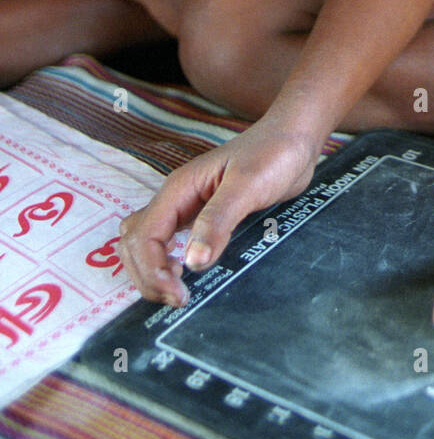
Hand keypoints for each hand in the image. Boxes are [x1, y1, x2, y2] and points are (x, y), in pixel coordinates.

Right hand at [118, 125, 319, 303]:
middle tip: (178, 298)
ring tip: (178, 290)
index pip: (143, 236)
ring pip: (146, 241)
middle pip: (135, 242)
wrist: (294, 139)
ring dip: (152, 270)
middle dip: (147, 275)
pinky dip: (167, 262)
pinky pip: (170, 241)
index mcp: (179, 189)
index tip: (179, 292)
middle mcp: (176, 198)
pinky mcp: (204, 215)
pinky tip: (187, 273)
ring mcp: (188, 206)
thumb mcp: (247, 186)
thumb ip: (219, 221)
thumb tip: (193, 262)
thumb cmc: (273, 153)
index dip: (152, 270)